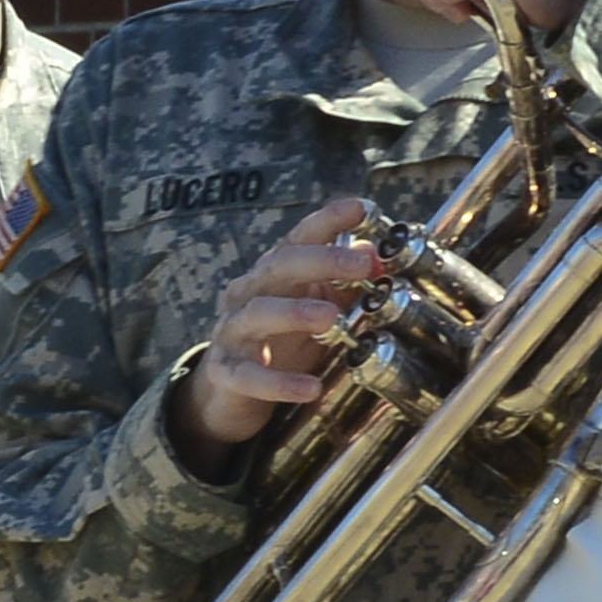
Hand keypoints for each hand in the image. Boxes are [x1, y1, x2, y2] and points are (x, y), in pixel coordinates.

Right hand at [173, 195, 397, 464]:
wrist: (227, 393)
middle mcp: (248, 295)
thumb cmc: (278, 342)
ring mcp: (232, 332)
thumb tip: (376, 255)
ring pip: (258, 314)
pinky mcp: (225, 373)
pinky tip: (311, 388)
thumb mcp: (312, 308)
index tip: (360, 208)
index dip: (327, 222)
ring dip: (294, 312)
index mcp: (271, 275)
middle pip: (278, 267)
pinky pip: (250, 376)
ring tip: (331, 318)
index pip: (298, 239)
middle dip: (321, 261)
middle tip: (361, 265)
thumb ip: (342, 284)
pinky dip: (279, 382)